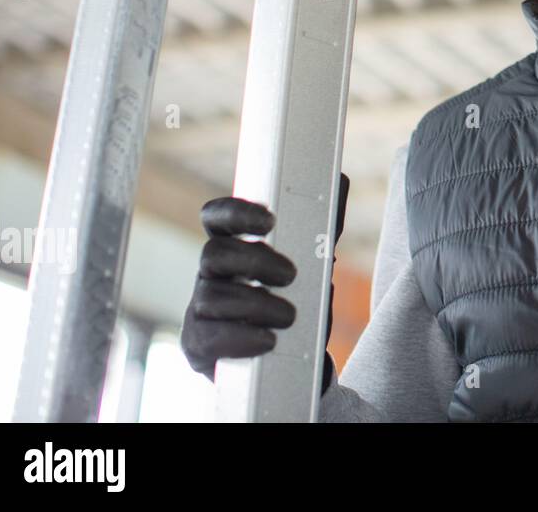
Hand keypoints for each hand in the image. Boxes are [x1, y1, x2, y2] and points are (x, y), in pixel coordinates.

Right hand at [181, 173, 350, 391]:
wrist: (286, 357)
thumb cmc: (293, 299)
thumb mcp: (312, 263)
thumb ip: (324, 227)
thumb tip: (339, 180)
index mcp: (233, 246)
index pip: (218, 217)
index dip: (236, 213)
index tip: (269, 220)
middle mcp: (211, 274)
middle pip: (213, 253)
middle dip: (253, 261)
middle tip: (291, 275)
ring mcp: (199, 309)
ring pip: (211, 296)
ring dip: (255, 304)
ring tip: (289, 316)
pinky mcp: (198, 344)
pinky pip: (207, 337)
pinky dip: (240, 338)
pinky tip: (266, 340)